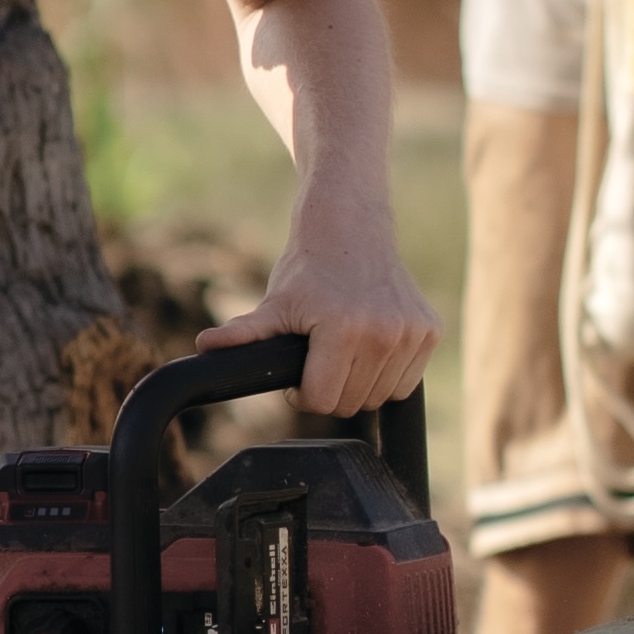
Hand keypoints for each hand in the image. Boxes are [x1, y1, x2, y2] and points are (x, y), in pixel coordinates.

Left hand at [198, 226, 437, 418]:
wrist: (351, 230)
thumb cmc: (309, 270)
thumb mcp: (275, 303)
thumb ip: (244, 333)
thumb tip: (204, 347)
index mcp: (344, 331)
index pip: (323, 401)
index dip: (303, 393)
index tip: (299, 373)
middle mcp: (385, 334)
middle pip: (351, 403)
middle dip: (329, 389)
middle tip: (319, 359)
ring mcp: (412, 334)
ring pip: (379, 397)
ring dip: (358, 385)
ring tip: (341, 352)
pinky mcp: (430, 332)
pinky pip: (406, 383)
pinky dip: (386, 376)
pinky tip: (369, 347)